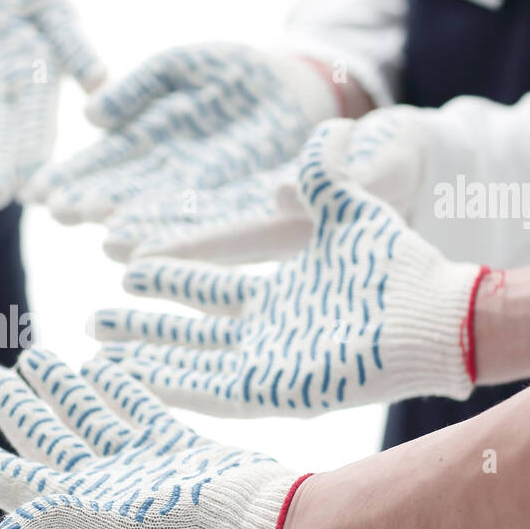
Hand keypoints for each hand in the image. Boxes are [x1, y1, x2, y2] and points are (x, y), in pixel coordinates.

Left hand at [0, 348, 306, 528]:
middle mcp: (101, 491)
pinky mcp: (175, 449)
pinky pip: (136, 412)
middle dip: (12, 410)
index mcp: (74, 511)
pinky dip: (117, 389)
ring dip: (60, 391)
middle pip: (43, 442)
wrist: (264, 521)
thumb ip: (48, 525)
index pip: (4, 480)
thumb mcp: (108, 528)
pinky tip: (100, 364)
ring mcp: (139, 469)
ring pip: (88, 421)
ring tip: (32, 355)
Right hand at [23, 43, 339, 223]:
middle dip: (94, 206)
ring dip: (137, 231)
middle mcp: (165, 180)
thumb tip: (91, 117)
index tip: (36, 188)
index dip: (70, 176)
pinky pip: (213, 226)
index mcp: (143, 145)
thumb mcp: (177, 66)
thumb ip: (138, 88)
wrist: (296, 88)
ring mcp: (201, 199)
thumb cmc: (231, 72)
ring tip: (107, 242)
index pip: (100, 164)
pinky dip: (188, 239)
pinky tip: (161, 251)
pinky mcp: (242, 210)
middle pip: (123, 197)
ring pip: (162, 219)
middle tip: (62, 214)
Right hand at [87, 120, 486, 415]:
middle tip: (92, 322)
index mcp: (279, 294)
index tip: (124, 260)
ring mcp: (272, 364)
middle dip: (140, 327)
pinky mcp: (279, 392)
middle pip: (188, 332)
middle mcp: (268, 333)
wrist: (438, 310)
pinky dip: (174, 387)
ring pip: (192, 365)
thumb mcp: (351, 208)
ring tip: (99, 356)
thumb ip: (324, 173)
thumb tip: (316, 133)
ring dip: (147, 361)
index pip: (208, 285)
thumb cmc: (400, 263)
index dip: (168, 273)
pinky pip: (214, 395)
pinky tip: (136, 380)